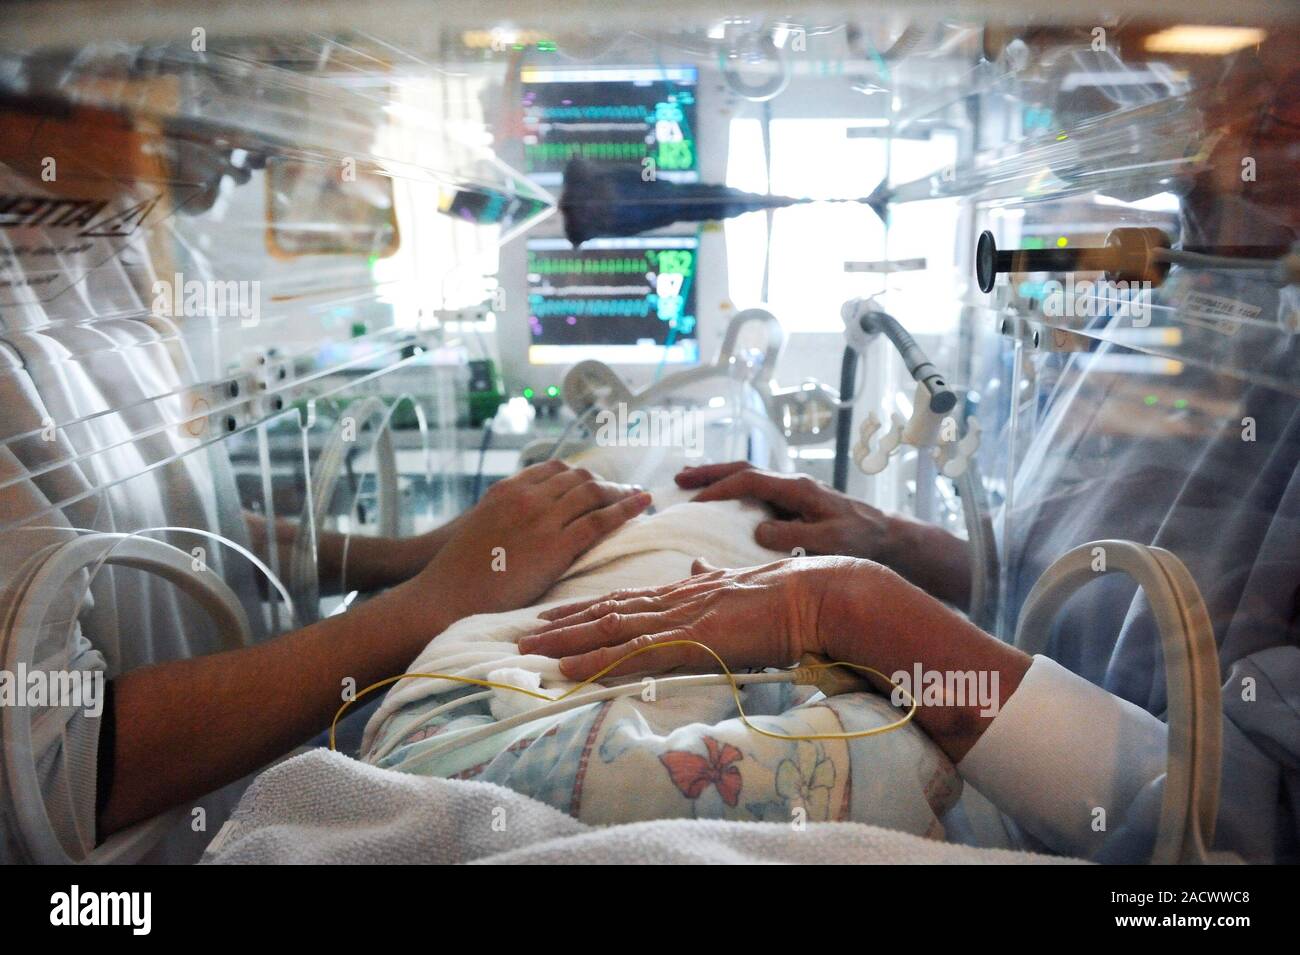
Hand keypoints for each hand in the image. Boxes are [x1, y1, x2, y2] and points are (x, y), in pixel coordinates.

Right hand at [408, 460, 651, 620]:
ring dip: (620, 493)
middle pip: (579, 477)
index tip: (596, 484)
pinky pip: (600, 520)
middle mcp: (527, 497)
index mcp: (507, 490)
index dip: (582, 475)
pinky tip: (643, 505)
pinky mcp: (555, 545)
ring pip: (593, 493)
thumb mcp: (481, 527)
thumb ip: (508, 516)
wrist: (445, 597)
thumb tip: (530, 523)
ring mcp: (542, 519)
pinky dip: (626, 508)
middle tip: (624, 492)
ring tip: (638, 499)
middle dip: (606, 483)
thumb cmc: (458, 573)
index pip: (555, 469)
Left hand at [518, 556, 851, 680]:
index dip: (585, 607)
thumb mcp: (736, 582)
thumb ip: (709, 576)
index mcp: (684, 590)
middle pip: (605, 611)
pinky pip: (631, 653)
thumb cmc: (785, 595)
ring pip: (608, 629)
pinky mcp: (689, 640)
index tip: (555, 614)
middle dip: (562, 622)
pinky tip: (568, 669)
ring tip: (530, 649)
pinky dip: (595, 661)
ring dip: (566, 640)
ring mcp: (678, 619)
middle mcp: (672, 600)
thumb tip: (693, 565)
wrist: (812, 595)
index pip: (624, 598)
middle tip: (524, 632)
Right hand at [677, 461, 972, 608]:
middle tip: (678, 478)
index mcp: (797, 488)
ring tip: (690, 482)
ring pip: (749, 476)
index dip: (720, 488)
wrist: (889, 538)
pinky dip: (734, 490)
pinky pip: (757, 491)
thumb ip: (792, 535)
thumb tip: (756, 530)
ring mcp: (794, 492)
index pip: (749, 480)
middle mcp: (793, 484)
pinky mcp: (796, 503)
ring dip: (719, 477)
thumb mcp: (829, 541)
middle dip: (710, 472)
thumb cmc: (862, 540)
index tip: (695, 500)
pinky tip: (723, 501)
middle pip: (744, 469)